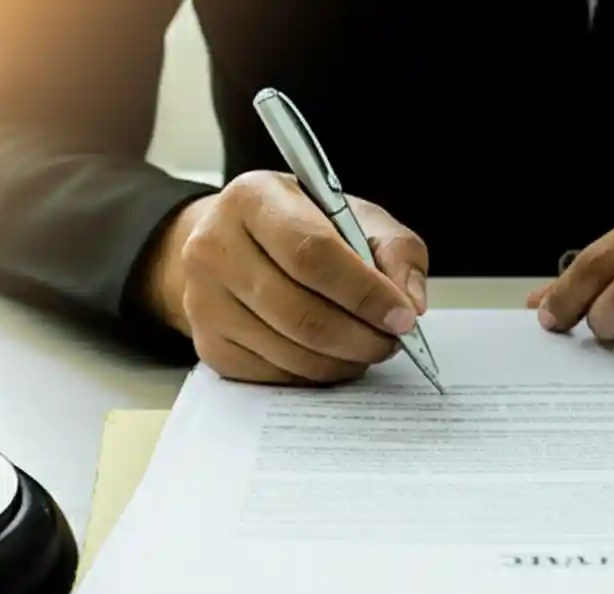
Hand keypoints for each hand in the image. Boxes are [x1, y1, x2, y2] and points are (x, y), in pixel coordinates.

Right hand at [141, 170, 427, 384]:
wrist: (226, 244)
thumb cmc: (294, 225)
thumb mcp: (348, 213)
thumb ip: (393, 247)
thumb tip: (409, 302)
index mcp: (252, 199)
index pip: (311, 253)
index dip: (364, 291)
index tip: (401, 315)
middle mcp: (213, 247)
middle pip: (299, 312)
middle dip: (360, 336)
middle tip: (392, 340)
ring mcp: (203, 300)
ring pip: (288, 351)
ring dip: (342, 360)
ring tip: (367, 347)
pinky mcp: (206, 343)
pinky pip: (272, 374)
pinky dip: (313, 374)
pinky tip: (331, 356)